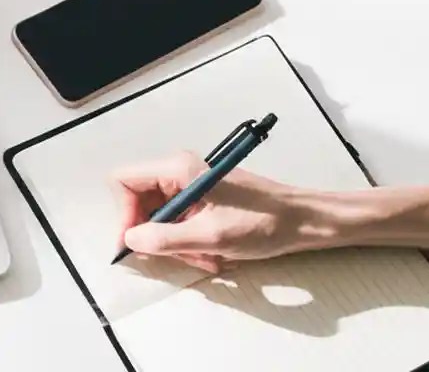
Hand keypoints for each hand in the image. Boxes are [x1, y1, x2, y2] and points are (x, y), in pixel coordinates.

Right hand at [111, 152, 322, 272]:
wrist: (305, 222)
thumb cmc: (263, 224)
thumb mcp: (211, 237)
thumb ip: (165, 239)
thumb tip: (130, 240)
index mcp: (177, 169)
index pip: (124, 181)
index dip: (123, 214)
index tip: (137, 243)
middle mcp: (179, 171)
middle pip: (140, 202)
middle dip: (155, 235)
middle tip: (176, 256)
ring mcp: (191, 184)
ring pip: (160, 216)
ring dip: (175, 243)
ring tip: (204, 257)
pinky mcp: (203, 197)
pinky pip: (179, 220)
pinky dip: (189, 240)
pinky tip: (211, 254)